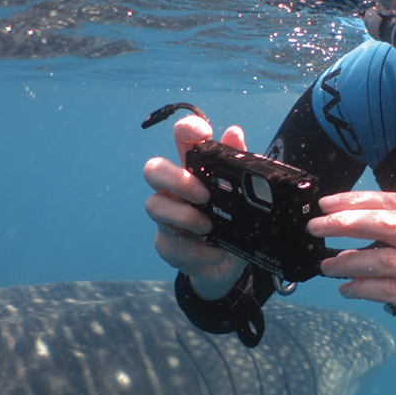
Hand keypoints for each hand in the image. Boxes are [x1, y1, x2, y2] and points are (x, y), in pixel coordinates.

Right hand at [143, 115, 247, 299]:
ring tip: (210, 227)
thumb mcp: (242, 195)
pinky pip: (171, 245)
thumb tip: (233, 132)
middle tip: (204, 195)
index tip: (203, 132)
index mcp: (194, 171)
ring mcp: (167, 219)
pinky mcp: (168, 246)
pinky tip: (218, 253)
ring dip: (184, 216)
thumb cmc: (233, 222)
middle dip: (176, 179)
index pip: (182, 140)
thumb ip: (238, 164)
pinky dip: (198, 251)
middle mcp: (174, 191)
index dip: (186, 130)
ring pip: (154, 206)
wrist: (232, 264)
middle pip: (153, 170)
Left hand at [308, 191, 395, 381]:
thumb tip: (360, 233)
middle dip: (349, 223)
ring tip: (326, 266)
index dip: (361, 200)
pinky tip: (348, 289)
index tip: (328, 203)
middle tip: (316, 227)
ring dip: (351, 262)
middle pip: (393, 225)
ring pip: (391, 260)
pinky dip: (366, 289)